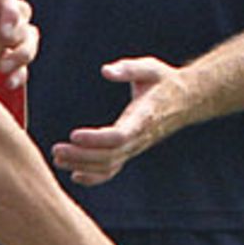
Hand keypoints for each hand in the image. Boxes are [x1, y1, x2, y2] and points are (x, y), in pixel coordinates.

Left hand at [0, 0, 39, 88]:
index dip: (11, 11)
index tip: (5, 30)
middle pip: (24, 19)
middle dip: (19, 33)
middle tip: (4, 46)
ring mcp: (1, 38)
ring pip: (28, 41)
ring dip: (23, 54)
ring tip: (4, 68)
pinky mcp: (0, 59)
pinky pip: (21, 67)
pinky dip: (20, 74)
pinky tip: (8, 84)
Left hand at [52, 56, 182, 183]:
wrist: (187, 99)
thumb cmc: (164, 80)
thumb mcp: (150, 68)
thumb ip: (128, 69)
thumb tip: (106, 70)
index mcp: (144, 117)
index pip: (120, 136)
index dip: (96, 139)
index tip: (73, 135)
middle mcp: (140, 136)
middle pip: (110, 155)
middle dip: (82, 156)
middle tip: (56, 150)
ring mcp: (136, 146)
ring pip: (110, 165)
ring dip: (83, 165)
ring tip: (58, 159)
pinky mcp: (132, 149)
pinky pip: (114, 168)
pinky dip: (95, 176)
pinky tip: (75, 176)